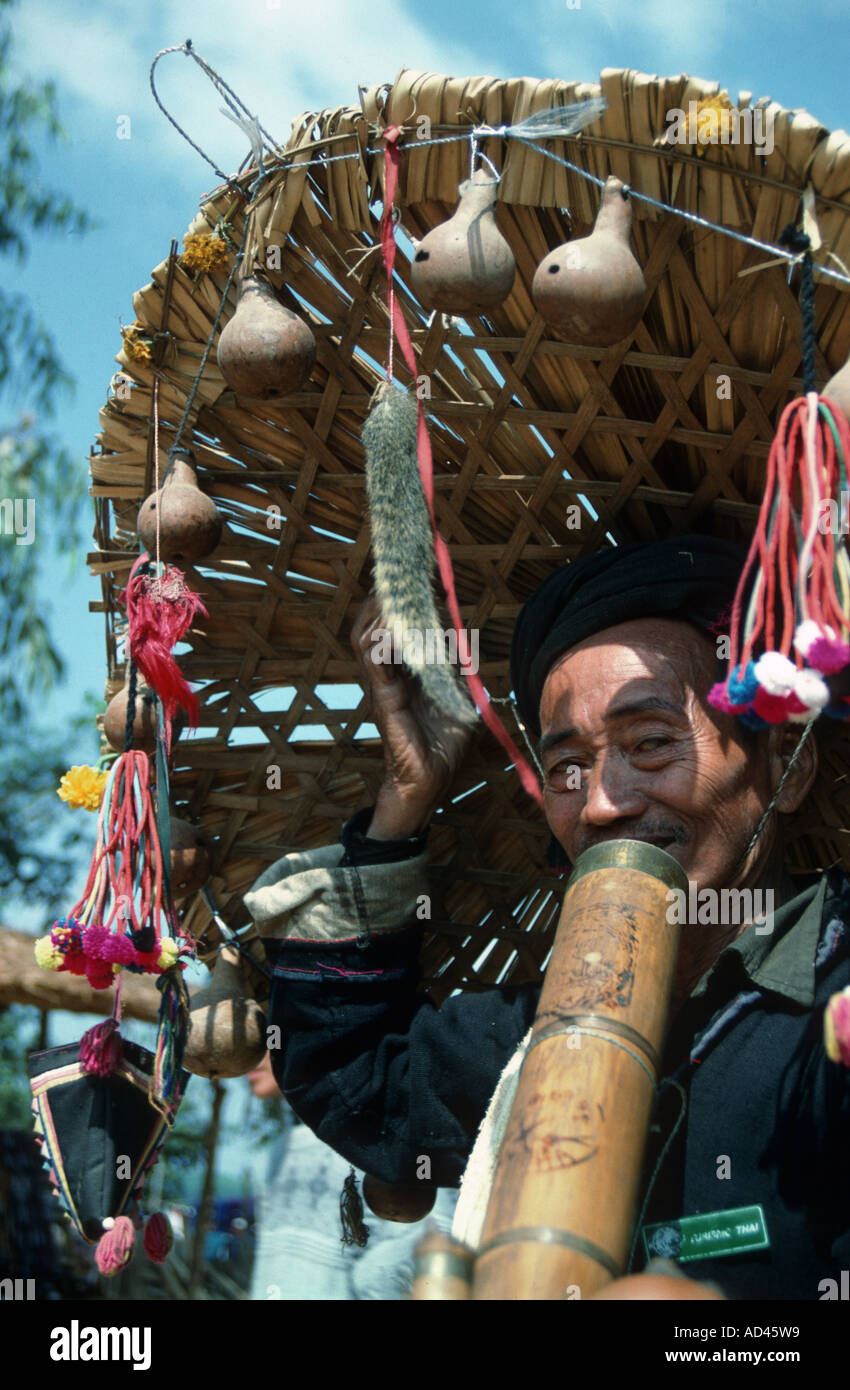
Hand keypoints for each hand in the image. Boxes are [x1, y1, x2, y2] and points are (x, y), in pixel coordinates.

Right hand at [351, 596, 472, 838]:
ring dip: (381, 610)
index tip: (420, 573)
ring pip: (365, 636)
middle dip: (385, 595)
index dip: (398, 597)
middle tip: (409, 573)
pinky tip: (398, 623)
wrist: (431, 781)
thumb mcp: (457, 693)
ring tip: (400, 589)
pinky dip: (384, 640)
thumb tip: (466, 637)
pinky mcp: (384, 700)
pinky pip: (376, 662)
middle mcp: (383, 673)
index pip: (387, 623)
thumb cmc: (442, 741)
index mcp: (397, 669)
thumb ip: (457, 666)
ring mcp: (379, 686)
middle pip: (368, 622)